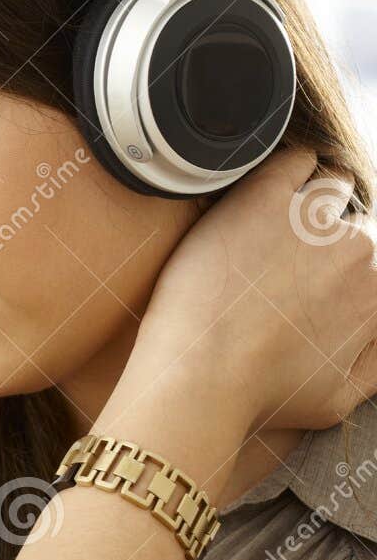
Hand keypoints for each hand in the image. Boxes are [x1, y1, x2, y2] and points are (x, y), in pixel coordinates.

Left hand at [132, 148, 376, 433]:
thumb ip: (376, 361)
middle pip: (353, 225)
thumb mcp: (339, 399)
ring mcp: (312, 219)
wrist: (200, 376)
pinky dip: (292, 165)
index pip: (371, 263)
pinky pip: (294, 161)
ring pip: (329, 189)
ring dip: (311, 200)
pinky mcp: (263, 197)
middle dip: (325, 240)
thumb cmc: (260, 395)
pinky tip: (274, 183)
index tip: (316, 278)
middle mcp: (358, 249)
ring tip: (277, 221)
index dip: (344, 270)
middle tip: (283, 259)